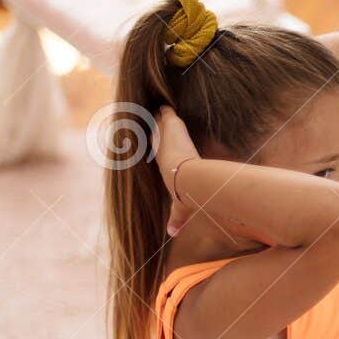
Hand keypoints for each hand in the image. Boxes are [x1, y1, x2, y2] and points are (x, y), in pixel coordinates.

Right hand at [156, 106, 199, 236]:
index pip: (152, 149)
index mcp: (158, 162)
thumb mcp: (179, 208)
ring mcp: (162, 135)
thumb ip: (176, 219)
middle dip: (153, 127)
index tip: (152, 141)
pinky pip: (165, 111)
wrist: (186, 178)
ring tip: (159, 111)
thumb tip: (172, 234)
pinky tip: (167, 104)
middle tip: (152, 120)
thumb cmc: (182, 193)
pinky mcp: (170, 124)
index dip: (153, 144)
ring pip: (158, 121)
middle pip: (152, 132)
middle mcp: (156, 148)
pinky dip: (166, 108)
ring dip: (159, 117)